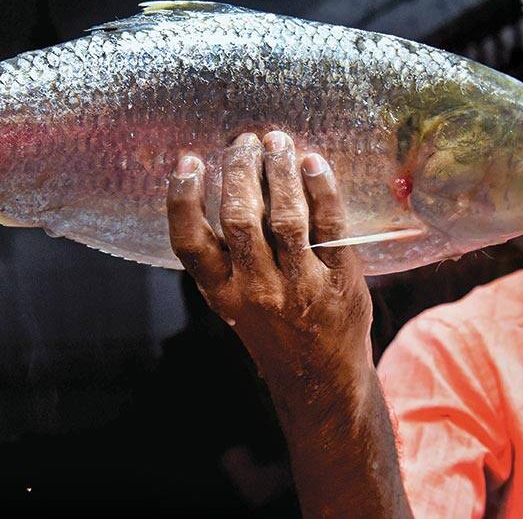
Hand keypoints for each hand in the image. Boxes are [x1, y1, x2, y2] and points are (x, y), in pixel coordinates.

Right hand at [166, 131, 372, 387]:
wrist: (321, 379)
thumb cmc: (274, 330)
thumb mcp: (233, 303)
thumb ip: (224, 256)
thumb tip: (227, 182)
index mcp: (221, 293)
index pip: (190, 243)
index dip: (183, 199)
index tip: (189, 161)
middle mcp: (257, 290)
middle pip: (240, 218)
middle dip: (240, 170)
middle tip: (244, 141)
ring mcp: (300, 286)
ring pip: (285, 217)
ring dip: (279, 171)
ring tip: (277, 141)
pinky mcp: (339, 279)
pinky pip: (330, 227)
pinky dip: (321, 190)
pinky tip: (313, 163)